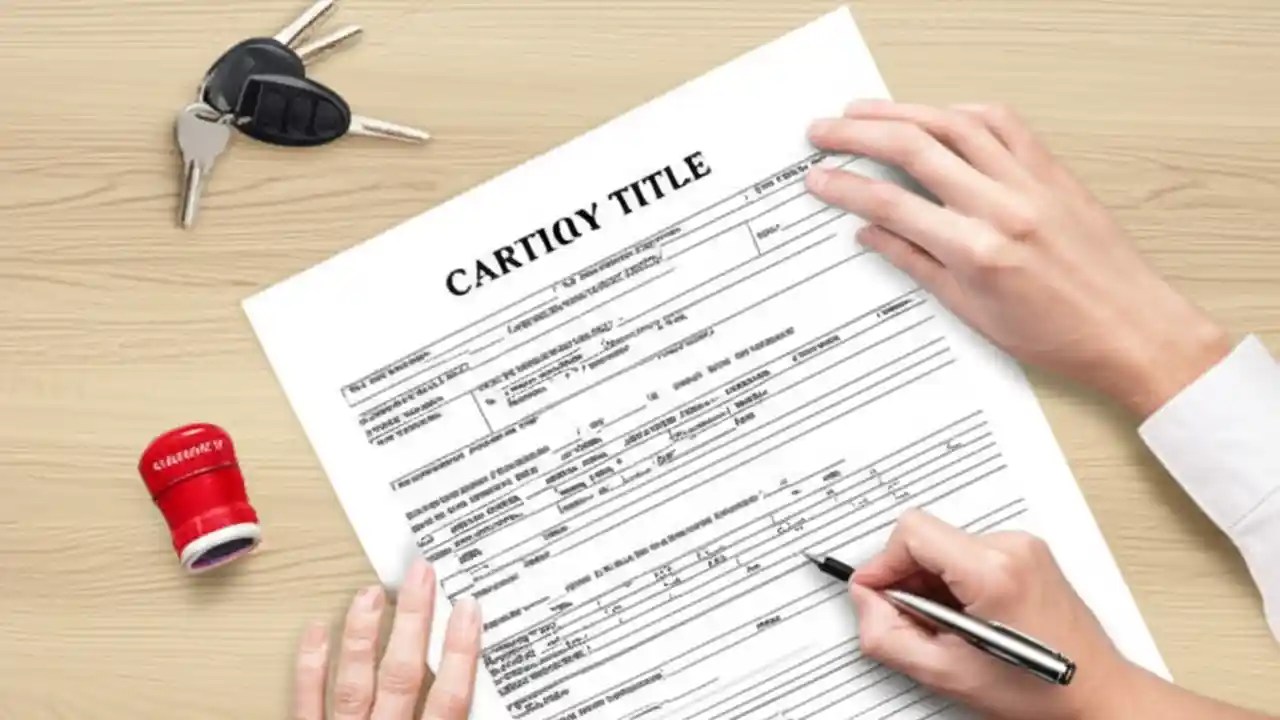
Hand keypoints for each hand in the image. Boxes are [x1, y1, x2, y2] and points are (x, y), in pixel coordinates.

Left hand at [293, 558, 480, 719]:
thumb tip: (496, 706)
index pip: (449, 699)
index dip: (460, 653)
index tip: (467, 610)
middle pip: (402, 675)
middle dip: (414, 622)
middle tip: (420, 576)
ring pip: (355, 682)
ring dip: (364, 633)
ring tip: (370, 592)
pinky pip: (307, 702)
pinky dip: (311, 666)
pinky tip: (317, 630)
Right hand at [805, 101, 1230, 416]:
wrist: (1134, 331)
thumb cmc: (1062, 336)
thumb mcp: (973, 312)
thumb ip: (918, 264)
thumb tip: (872, 234)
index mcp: (977, 251)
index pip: (891, 204)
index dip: (845, 186)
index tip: (818, 178)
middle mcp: (1004, 207)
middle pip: (914, 149)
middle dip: (858, 134)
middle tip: (825, 130)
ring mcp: (1032, 183)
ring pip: (955, 125)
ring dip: (903, 111)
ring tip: (865, 111)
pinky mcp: (1054, 173)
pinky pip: (1004, 124)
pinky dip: (964, 112)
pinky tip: (938, 114)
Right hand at [848, 510, 1133, 719]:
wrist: (1096, 696)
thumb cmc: (1041, 692)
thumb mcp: (947, 673)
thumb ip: (888, 635)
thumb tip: (867, 601)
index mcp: (993, 571)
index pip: (911, 533)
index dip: (882, 564)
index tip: (874, 593)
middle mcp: (1012, 548)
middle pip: (927, 539)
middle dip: (908, 580)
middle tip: (917, 624)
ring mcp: (1023, 548)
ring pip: (945, 548)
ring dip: (932, 584)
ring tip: (950, 628)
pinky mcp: (1027, 555)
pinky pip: (969, 555)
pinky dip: (955, 584)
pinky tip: (967, 619)